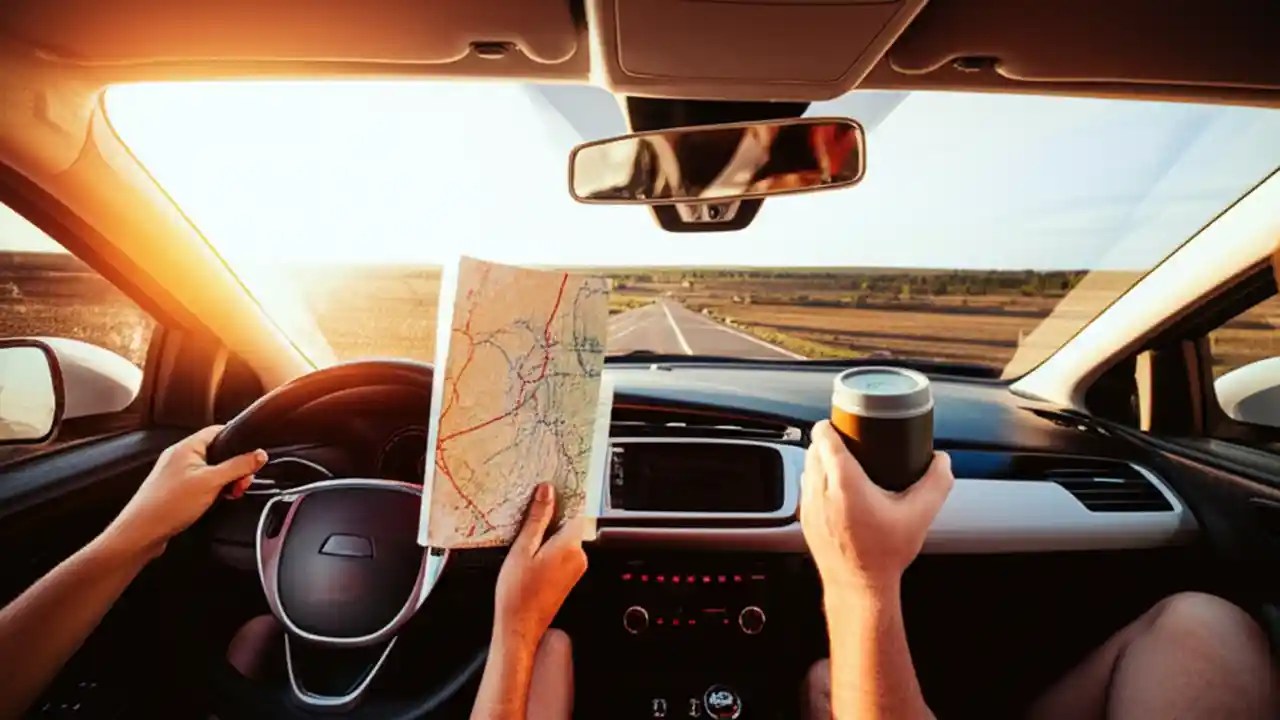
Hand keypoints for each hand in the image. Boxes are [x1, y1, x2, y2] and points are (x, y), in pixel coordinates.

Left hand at [104, 426, 266, 557]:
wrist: (142, 532)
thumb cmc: (168, 504)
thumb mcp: (212, 482)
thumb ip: (238, 466)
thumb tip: (259, 455)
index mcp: (187, 447)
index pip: (218, 431)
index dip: (238, 441)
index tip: (252, 455)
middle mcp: (179, 457)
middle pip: (217, 453)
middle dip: (234, 467)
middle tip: (241, 482)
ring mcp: (176, 474)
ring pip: (210, 470)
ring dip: (225, 481)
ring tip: (229, 494)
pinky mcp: (175, 490)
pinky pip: (201, 483)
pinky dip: (212, 490)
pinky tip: (215, 502)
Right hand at [493, 484, 587, 650]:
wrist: (519, 626)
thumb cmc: (518, 593)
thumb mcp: (522, 548)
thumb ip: (537, 518)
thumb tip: (547, 491)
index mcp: (569, 546)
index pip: (574, 510)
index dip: (561, 499)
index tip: (548, 491)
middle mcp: (578, 556)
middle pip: (569, 523)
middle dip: (550, 518)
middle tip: (528, 517)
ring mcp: (575, 568)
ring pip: (564, 539)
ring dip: (547, 534)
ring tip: (526, 541)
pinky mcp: (569, 577)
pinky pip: (562, 553)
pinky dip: (548, 548)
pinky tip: (530, 555)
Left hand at [800, 420, 952, 593]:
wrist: (860, 587)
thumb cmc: (885, 554)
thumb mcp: (919, 515)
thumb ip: (936, 483)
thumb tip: (942, 461)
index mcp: (844, 483)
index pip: (823, 437)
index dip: (831, 424)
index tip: (842, 422)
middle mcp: (820, 491)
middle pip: (814, 449)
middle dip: (829, 442)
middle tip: (849, 442)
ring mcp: (809, 506)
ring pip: (806, 467)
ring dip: (820, 460)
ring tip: (842, 462)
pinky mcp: (805, 519)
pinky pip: (805, 487)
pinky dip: (816, 480)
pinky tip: (833, 487)